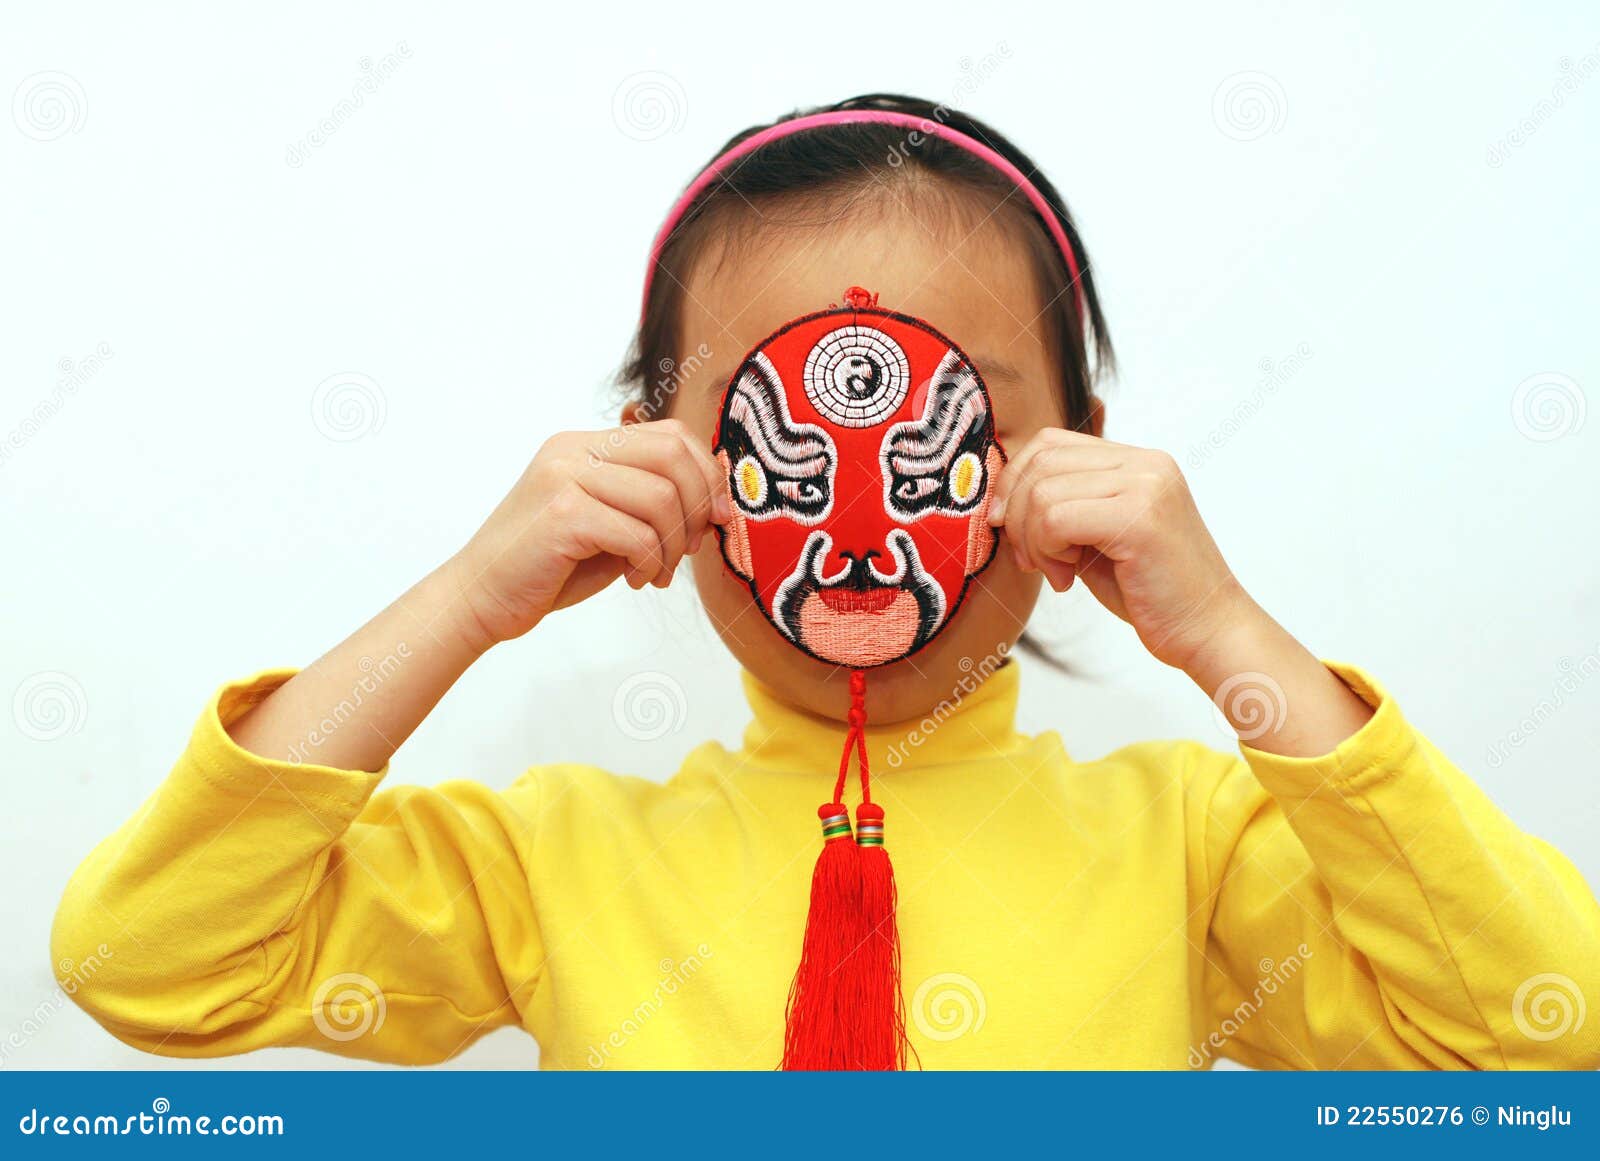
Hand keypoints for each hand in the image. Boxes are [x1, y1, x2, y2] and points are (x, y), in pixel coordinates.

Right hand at [448, 419, 728, 649]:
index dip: (707, 475)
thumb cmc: (548, 567)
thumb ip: (650, 504)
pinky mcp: (562, 514)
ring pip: (661, 497)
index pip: (671, 435)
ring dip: (674, 546)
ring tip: (656, 572)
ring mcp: (564, 477)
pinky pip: (638, 533)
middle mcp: (572, 449)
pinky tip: (636, 579)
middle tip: (691, 548)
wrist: (480, 597)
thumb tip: (716, 502)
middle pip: (673, 455)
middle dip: (699, 506)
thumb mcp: (609, 524)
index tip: (717, 518)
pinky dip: (651, 562)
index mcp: (584, 444)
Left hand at [990, 428, 1257, 673]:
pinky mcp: (1140, 518)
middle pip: (1040, 462)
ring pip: (1042, 493)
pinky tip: (1067, 579)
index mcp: (1137, 461)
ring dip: (1033, 541)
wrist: (1208, 631)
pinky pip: (1055, 519)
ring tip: (1058, 572)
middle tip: (1032, 560)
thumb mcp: (1097, 537)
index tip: (1011, 528)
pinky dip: (1046, 552)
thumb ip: (1063, 507)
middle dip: (1017, 515)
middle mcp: (1146, 462)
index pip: (1050, 443)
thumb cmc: (1150, 592)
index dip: (1015, 483)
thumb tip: (1002, 500)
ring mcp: (1146, 485)